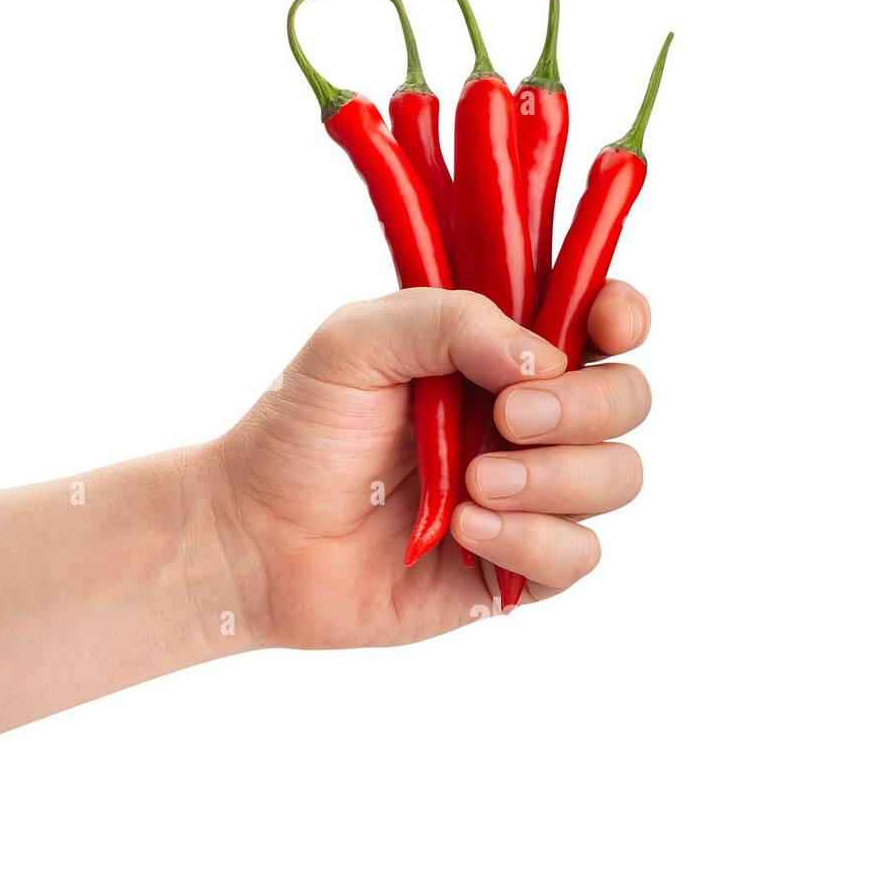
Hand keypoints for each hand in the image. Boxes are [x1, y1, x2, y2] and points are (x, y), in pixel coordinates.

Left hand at [212, 280, 650, 648]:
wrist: (257, 534)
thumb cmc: (301, 430)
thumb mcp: (356, 341)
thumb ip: (448, 320)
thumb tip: (543, 357)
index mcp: (497, 352)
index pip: (597, 320)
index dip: (621, 315)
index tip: (604, 324)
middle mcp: (526, 419)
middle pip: (626, 399)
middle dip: (582, 406)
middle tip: (506, 418)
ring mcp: (529, 495)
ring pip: (616, 476)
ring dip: (555, 478)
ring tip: (474, 486)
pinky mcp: (518, 567)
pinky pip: (579, 555)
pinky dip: (532, 540)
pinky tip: (463, 532)